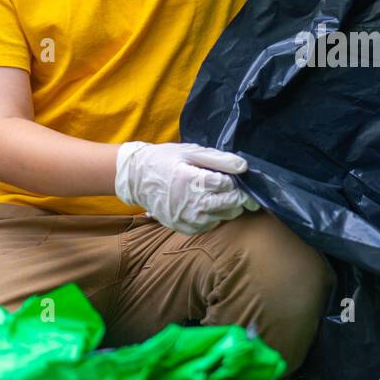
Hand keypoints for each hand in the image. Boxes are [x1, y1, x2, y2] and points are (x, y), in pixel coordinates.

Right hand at [114, 141, 260, 235]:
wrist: (136, 178)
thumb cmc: (165, 160)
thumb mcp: (190, 152)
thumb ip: (219, 159)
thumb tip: (243, 167)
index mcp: (192, 181)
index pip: (228, 185)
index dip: (235, 180)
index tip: (235, 175)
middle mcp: (191, 204)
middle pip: (231, 204)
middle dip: (239, 195)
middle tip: (237, 187)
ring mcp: (187, 219)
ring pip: (224, 217)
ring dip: (228, 206)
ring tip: (219, 194)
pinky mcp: (183, 228)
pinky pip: (210, 225)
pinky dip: (214, 215)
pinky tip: (208, 204)